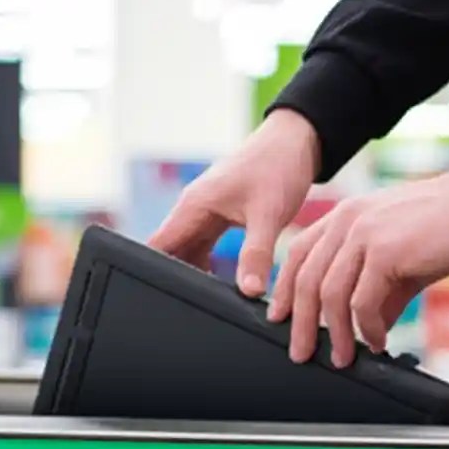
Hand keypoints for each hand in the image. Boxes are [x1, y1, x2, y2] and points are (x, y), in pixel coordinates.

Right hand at [149, 109, 319, 296]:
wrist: (296, 140)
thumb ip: (256, 256)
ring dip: (193, 273)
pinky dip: (207, 263)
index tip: (157, 297)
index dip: (151, 272)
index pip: (156, 246)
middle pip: (169, 252)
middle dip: (174, 278)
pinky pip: (203, 245)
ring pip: (186, 250)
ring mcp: (204, 211)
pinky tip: (222, 283)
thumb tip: (249, 292)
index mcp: (193, 206)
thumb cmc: (278, 166)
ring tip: (205, 301)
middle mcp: (192, 209)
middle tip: (187, 307)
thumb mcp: (269, 215)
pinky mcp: (218, 215)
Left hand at [268, 159, 448, 366]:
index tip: (280, 318)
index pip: (298, 255)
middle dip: (300, 323)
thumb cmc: (445, 227)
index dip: (285, 290)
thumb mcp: (399, 259)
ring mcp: (363, 234)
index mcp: (343, 217)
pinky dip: (366, 328)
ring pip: (329, 294)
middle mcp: (345, 221)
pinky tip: (376, 341)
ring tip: (342, 357)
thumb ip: (379, 293)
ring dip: (334, 333)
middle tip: (301, 352)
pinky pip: (362, 301)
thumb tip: (366, 331)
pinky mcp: (386, 250)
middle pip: (305, 279)